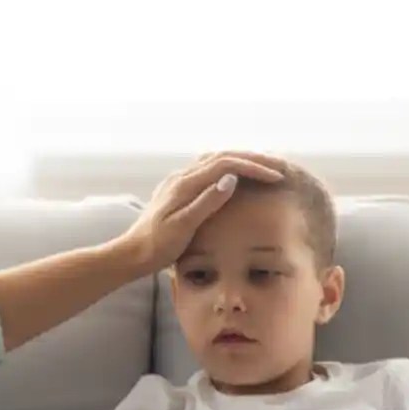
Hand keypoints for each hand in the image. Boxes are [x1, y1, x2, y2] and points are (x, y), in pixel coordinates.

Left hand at [112, 151, 286, 274]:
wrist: (131, 254)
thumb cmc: (157, 246)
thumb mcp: (183, 227)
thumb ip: (207, 202)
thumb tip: (231, 179)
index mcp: (185, 184)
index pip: (225, 164)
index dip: (253, 167)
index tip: (276, 177)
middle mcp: (181, 176)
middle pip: (221, 155)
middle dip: (251, 158)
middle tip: (277, 166)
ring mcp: (177, 181)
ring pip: (213, 159)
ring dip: (239, 159)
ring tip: (262, 166)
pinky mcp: (176, 189)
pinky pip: (206, 168)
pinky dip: (226, 166)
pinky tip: (234, 175)